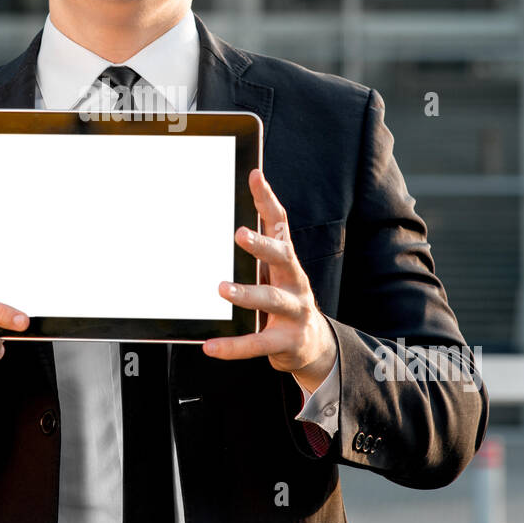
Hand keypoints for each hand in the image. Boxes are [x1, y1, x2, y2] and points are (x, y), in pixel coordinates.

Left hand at [202, 168, 336, 392]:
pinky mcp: (286, 340)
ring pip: (271, 299)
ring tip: (222, 289)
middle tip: (239, 234)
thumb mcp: (272, 272)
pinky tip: (211, 346)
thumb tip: (230, 218)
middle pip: (283, 257)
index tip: (255, 176)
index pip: (280, 223)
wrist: (313, 344)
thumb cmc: (282, 299)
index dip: (267, 199)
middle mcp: (295, 281)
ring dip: (246, 293)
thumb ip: (256, 247)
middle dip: (262, 245)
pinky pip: (257, 343)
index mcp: (287, 260)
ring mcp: (294, 311)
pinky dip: (233, 346)